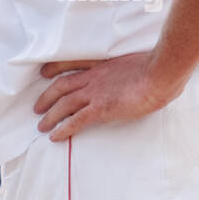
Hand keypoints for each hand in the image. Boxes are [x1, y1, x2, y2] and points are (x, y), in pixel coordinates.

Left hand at [33, 52, 186, 141]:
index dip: (56, 68)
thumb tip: (143, 76)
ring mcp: (96, 92)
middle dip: (47, 96)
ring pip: (65, 103)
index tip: (45, 72)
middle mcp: (95, 77)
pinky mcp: (102, 108)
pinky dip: (63, 128)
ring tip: (41, 125)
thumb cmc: (158, 68)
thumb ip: (135, 70)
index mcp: (103, 65)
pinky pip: (76, 120)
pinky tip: (55, 136)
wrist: (161, 73)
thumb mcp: (140, 63)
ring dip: (51, 115)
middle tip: (37, 107)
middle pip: (62, 85)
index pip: (73, 64)